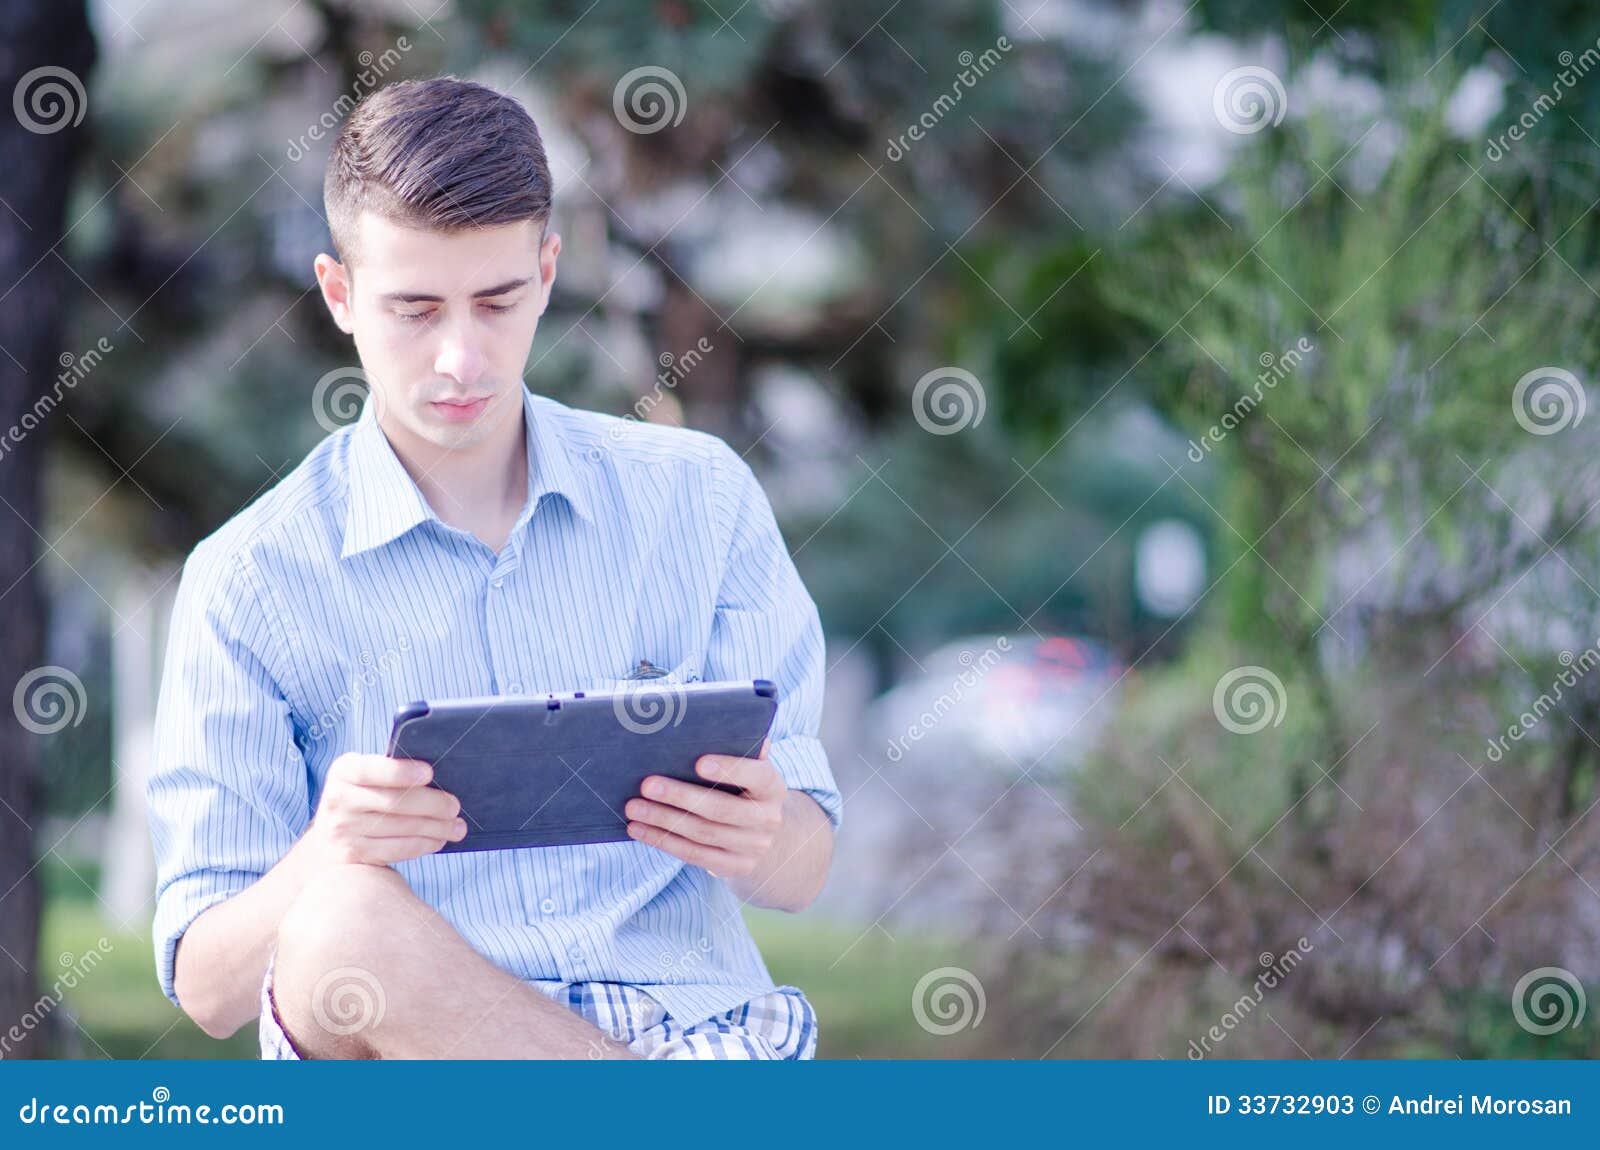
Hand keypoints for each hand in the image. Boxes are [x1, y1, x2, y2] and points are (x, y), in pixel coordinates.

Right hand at [307, 752, 466, 865]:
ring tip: (457, 827)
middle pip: (393, 802)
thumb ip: (391, 770)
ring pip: (400, 827)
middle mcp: (337, 799)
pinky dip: (424, 844)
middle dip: (431, 804)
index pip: (371, 770)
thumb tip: (439, 775)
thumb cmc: (362, 799)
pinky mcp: (352, 854)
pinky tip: (439, 840)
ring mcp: (342, 830)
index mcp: (343, 770)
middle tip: (455, 806)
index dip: (401, 772)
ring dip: (436, 828)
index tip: (429, 773)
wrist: (327, 841)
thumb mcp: (366, 778)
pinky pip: (397, 849)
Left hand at [625, 738, 783, 877]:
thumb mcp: (750, 768)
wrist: (765, 833)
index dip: (729, 769)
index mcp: (773, 786)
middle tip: (647, 784)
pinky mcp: (735, 867)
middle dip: (680, 796)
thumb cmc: (745, 787)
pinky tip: (639, 829)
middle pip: (721, 809)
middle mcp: (768, 819)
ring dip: (663, 820)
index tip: (698, 762)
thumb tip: (733, 718)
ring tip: (633, 807)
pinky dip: (663, 841)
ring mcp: (753, 847)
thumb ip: (740, 748)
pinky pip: (694, 855)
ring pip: (702, 834)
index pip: (757, 775)